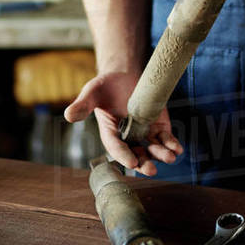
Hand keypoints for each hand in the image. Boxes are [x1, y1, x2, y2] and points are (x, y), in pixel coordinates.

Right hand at [63, 71, 182, 175]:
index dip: (123, 155)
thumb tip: (67, 115)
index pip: (116, 147)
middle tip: (150, 170)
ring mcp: (145, 133)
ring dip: (161, 155)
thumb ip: (82, 105)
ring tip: (169, 157)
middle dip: (144, 163)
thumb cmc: (105, 85)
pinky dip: (172, 143)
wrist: (124, 74)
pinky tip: (177, 149)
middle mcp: (128, 137)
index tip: (131, 163)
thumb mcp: (92, 92)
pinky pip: (165, 138)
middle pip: (136, 154)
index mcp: (111, 133)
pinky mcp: (158, 125)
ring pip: (153, 149)